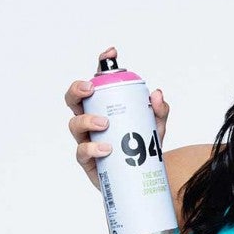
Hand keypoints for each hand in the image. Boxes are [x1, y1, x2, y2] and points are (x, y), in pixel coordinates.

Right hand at [65, 47, 169, 187]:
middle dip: (77, 89)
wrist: (144, 180)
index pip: (99, 83)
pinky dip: (92, 149)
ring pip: (74, 124)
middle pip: (74, 100)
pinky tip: (106, 149)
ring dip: (87, 120)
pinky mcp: (88, 160)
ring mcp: (87, 140)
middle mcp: (91, 120)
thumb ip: (160, 111)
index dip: (101, 65)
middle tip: (90, 89)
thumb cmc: (144, 148)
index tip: (111, 53)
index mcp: (106, 107)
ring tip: (105, 124)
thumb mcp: (156, 127)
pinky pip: (82, 152)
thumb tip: (157, 94)